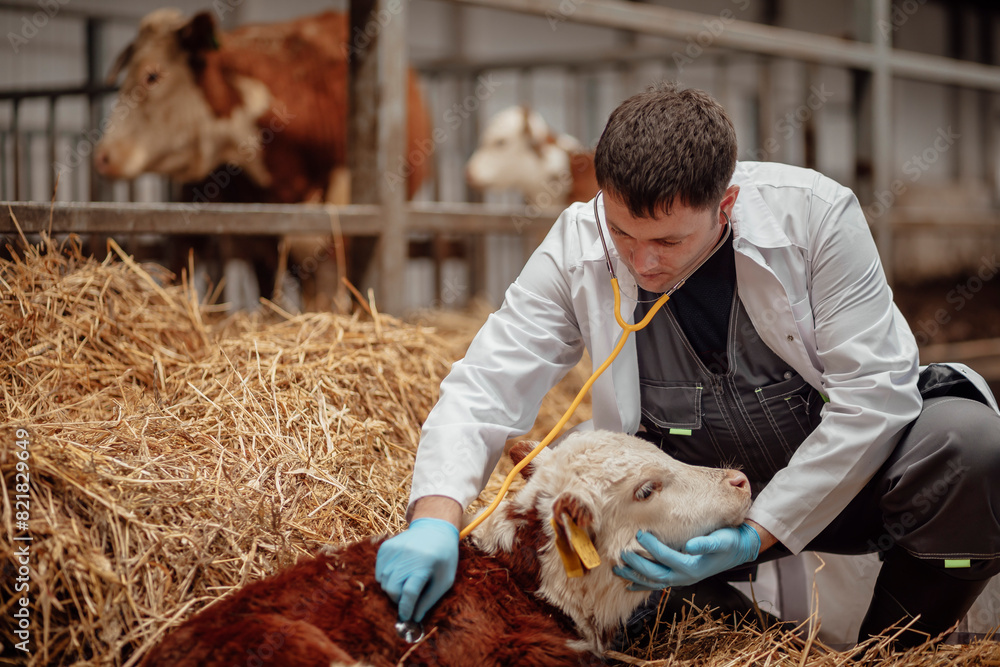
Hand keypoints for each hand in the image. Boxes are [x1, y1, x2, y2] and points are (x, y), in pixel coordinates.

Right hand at [375, 517, 459, 621]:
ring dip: (392, 589)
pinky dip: (386, 578)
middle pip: (392, 589)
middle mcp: (407, 555)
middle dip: (398, 600)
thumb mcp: (444, 580)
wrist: (434, 529)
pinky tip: (399, 574)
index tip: (406, 617)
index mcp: (425, 564)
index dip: (406, 608)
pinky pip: (378, 571)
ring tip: (405, 583)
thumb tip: (414, 618)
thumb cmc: (443, 558)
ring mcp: (394, 549)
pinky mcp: (385, 547)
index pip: (409, 593)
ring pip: (383, 582)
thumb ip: (429, 600)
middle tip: (407, 599)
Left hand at [613, 523, 760, 589]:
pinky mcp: (680, 576)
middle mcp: (685, 576)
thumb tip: (691, 545)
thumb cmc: (730, 541)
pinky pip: (658, 584)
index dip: (651, 546)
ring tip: (618, 571)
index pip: (666, 557)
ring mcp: (682, 579)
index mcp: (693, 567)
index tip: (640, 533)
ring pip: (654, 582)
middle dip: (637, 565)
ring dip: (635, 577)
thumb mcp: (722, 540)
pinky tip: (630, 584)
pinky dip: (643, 585)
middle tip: (621, 554)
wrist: (739, 550)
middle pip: (655, 573)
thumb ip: (708, 543)